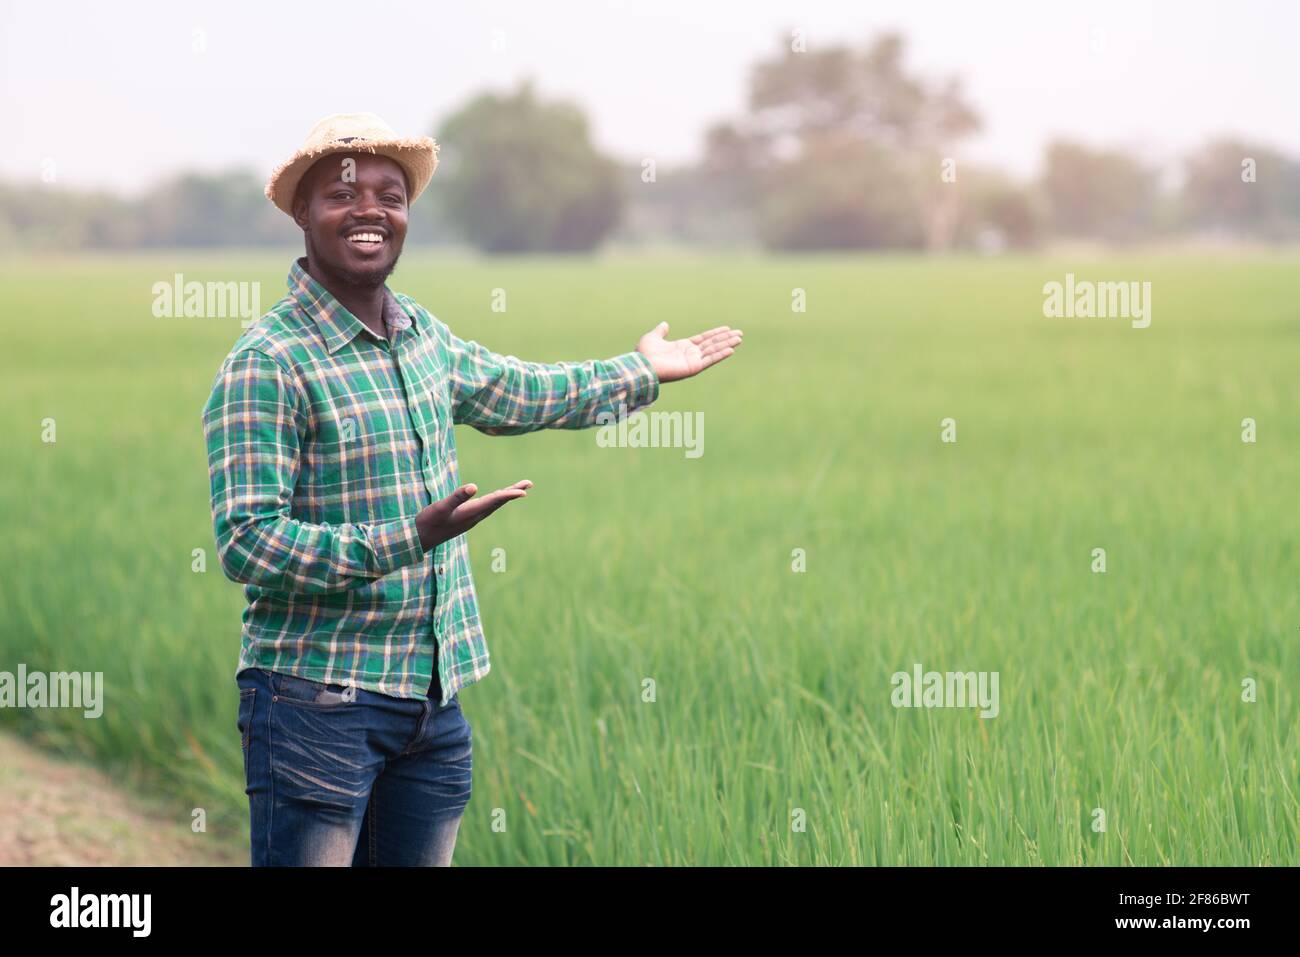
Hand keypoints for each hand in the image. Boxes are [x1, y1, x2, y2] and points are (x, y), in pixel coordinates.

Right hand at [416, 480, 531, 551]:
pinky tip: (495, 498)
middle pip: (498, 502)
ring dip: (506, 496)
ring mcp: (470, 518)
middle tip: (529, 484)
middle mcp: (474, 516)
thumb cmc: (428, 522)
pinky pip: (485, 507)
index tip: (525, 492)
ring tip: (518, 489)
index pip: (494, 501)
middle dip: (514, 493)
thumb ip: (456, 498)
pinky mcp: (464, 518)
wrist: (419, 539)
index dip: (509, 495)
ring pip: (493, 505)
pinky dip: (495, 500)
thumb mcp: (440, 508)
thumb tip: (473, 486)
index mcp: (470, 513)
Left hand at [636, 322, 742, 382]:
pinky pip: (710, 359)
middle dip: (726, 338)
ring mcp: (693, 361)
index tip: (728, 328)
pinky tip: (731, 349)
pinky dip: (721, 354)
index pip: (704, 339)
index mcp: (683, 347)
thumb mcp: (653, 337)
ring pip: (714, 350)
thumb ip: (660, 331)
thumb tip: (665, 324)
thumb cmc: (644, 353)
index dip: (716, 333)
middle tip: (740, 333)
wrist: (642, 365)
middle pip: (712, 344)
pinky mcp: (694, 367)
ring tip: (740, 338)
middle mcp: (690, 354)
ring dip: (727, 344)